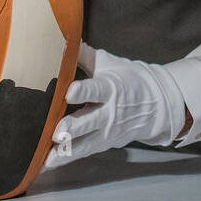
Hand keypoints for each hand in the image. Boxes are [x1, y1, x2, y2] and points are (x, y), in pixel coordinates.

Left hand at [43, 41, 187, 169]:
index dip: (83, 91)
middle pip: (88, 122)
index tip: (69, 92)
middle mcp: (108, 113)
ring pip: (84, 144)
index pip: (96, 90)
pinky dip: (64, 159)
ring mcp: (106, 132)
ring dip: (65, 151)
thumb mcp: (110, 64)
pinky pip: (81, 153)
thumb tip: (63, 35)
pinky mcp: (102, 144)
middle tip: (55, 132)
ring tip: (46, 158)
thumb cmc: (128, 79)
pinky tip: (45, 165)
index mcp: (110, 88)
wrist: (156, 104)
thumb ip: (84, 55)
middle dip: (71, 128)